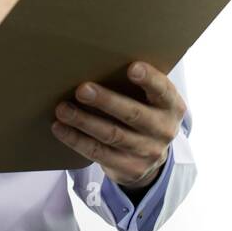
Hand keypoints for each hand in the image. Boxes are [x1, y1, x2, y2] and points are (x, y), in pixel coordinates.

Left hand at [50, 60, 183, 191]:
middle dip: (106, 101)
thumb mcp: (150, 99)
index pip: (162, 90)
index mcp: (171, 106)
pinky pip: (99, 153)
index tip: (132, 68)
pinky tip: (60, 128)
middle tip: (82, 89)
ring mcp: (148, 152)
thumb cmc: (144, 112)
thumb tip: (95, 61)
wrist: (151, 157)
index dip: (149, 79)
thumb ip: (136, 84)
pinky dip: (76, 140)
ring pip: (112, 135)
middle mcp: (164, 129)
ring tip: (62, 109)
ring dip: (84, 121)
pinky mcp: (130, 168)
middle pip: (133, 114)